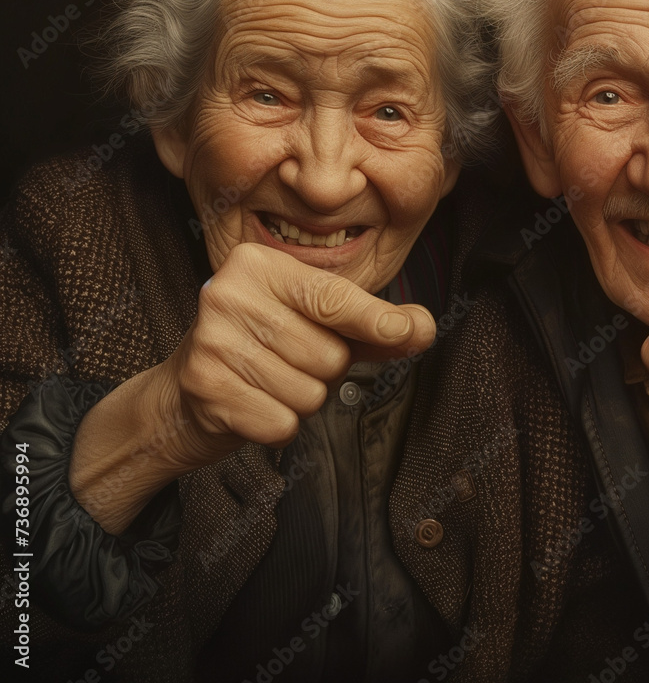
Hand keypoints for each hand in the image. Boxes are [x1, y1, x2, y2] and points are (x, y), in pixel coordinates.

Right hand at [157, 241, 435, 465]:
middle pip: (328, 354)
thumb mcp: (318, 324)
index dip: (375, 321)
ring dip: (302, 400)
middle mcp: (229, 293)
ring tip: (269, 382)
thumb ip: (373, 325)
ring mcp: (211, 340)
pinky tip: (253, 406)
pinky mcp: (204, 388)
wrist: (184, 395)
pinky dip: (278, 426)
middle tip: (288, 362)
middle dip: (324, 371)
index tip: (405, 331)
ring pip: (309, 393)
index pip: (333, 298)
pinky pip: (281, 423)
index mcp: (258, 264)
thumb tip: (422, 328)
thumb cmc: (264, 348)